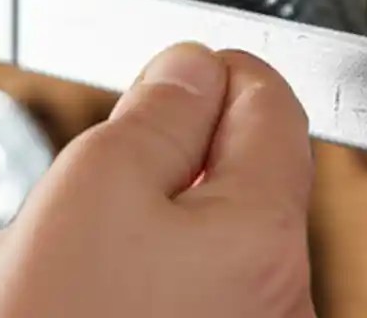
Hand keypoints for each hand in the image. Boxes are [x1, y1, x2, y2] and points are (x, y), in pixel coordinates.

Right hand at [0, 44, 315, 317]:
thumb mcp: (87, 189)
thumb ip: (154, 117)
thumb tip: (191, 70)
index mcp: (258, 240)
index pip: (273, 107)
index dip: (218, 73)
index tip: (178, 70)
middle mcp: (279, 296)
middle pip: (251, 173)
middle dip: (183, 148)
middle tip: (112, 155)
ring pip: (217, 230)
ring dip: (166, 208)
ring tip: (89, 233)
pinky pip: (198, 281)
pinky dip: (158, 261)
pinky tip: (98, 278)